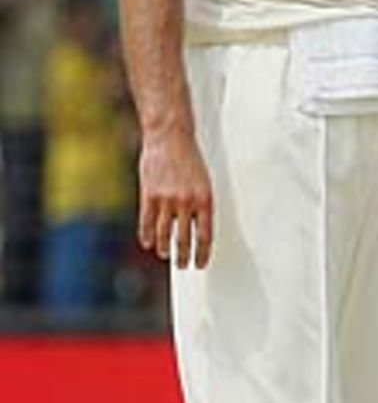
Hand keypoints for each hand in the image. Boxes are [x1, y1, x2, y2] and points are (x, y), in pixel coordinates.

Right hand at [138, 128, 213, 268]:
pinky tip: (148, 244)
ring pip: (164, 234)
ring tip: (166, 256)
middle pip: (184, 239)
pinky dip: (147, 236)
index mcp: (205, 199)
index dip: (203, 253)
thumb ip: (199, 204)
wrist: (170, 136)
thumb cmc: (189, 158)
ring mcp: (167, 199)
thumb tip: (195, 227)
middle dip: (184, 256)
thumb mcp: (203, 181)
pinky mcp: (149, 195)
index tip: (201, 263)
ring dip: (165, 248)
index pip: (205, 235)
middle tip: (183, 265)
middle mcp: (187, 202)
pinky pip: (147, 222)